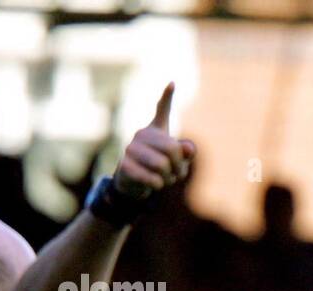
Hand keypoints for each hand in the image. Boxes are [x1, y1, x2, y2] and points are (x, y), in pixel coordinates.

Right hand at [114, 82, 195, 199]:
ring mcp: (130, 148)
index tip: (172, 83)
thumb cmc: (159, 168)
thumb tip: (188, 148)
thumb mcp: (177, 162)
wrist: (134, 182)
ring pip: (162, 165)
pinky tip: (155, 184)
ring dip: (169, 178)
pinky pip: (150, 177)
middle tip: (175, 174)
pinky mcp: (124, 164)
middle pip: (173, 149)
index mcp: (156, 130)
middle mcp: (141, 135)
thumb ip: (186, 154)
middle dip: (179, 166)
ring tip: (164, 179)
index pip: (162, 110)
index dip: (167, 97)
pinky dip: (158, 185)